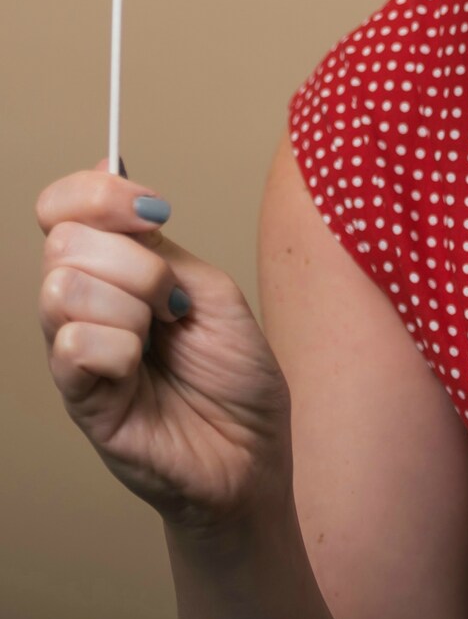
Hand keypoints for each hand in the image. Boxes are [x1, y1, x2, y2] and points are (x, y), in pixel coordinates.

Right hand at [36, 158, 293, 536]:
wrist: (255, 453)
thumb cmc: (236, 375)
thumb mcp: (208, 286)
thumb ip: (156, 241)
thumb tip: (109, 165)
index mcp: (113, 272)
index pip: (63, 209)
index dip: (96, 193)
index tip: (153, 209)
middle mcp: (83, 308)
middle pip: (64, 243)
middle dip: (137, 260)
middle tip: (174, 299)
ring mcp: (76, 356)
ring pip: (64, 288)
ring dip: (133, 303)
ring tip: (163, 335)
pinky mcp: (80, 402)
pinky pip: (74, 346)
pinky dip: (121, 347)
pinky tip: (143, 369)